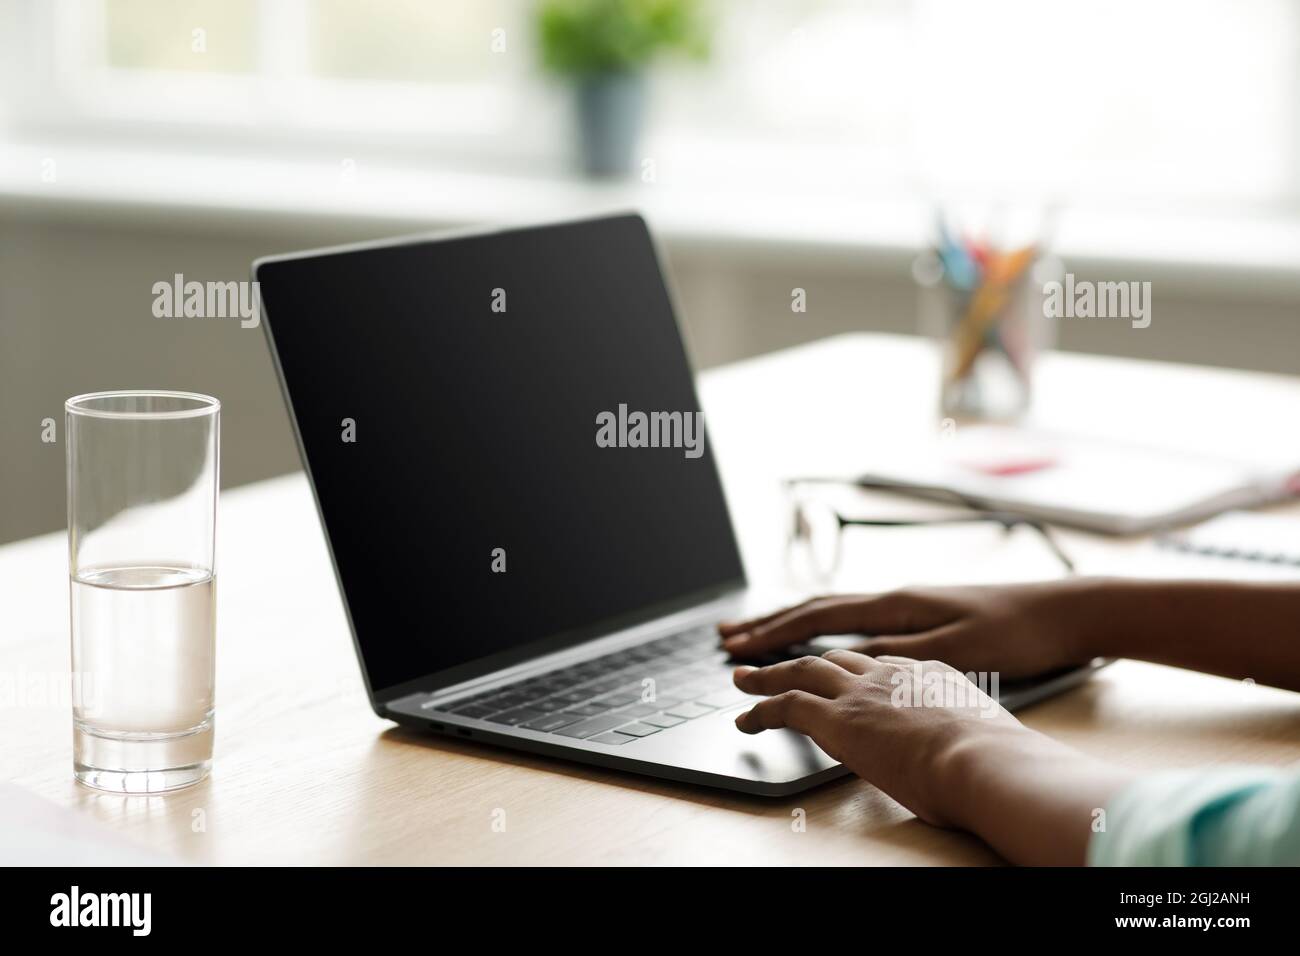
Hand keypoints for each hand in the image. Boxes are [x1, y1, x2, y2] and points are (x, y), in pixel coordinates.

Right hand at [719, 581, 1096, 679]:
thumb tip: (842, 659)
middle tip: (727, 635)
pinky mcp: (922, 613)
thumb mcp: (954, 650)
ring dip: (791, 620)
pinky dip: (823, 626)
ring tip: (758, 630)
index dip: (773, 632)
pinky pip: (855, 617)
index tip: (738, 646)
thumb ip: (898, 653)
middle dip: (768, 622)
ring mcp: (908, 602)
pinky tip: (821, 635)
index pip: (818, 617)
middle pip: (815, 607)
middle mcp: (895, 597)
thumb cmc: (1015, 632)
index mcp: (897, 604)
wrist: (1063, 612)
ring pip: (833, 610)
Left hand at [732, 651, 1026, 825]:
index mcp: (930, 673)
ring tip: (744, 679)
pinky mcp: (837, 718)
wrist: (985, 761)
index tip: (842, 678)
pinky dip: (761, 709)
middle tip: (780, 665)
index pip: (881, 664)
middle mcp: (891, 674)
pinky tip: (745, 720)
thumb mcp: (986, 733)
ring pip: (801, 671)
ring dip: (768, 675)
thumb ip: (965, 733)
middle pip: (835, 657)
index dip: (855, 670)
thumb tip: (966, 754)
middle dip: (805, 661)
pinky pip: (786, 706)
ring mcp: (862, 692)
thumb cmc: (998, 761)